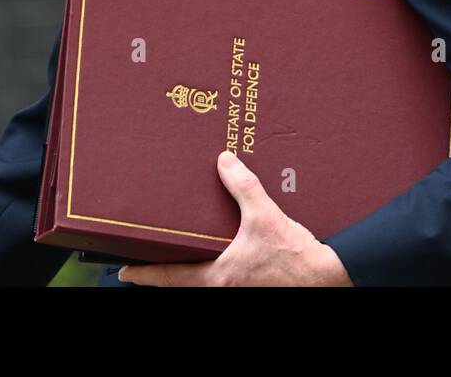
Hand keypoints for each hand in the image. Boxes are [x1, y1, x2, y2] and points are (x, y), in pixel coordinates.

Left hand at [117, 150, 351, 286]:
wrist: (326, 279)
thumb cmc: (295, 257)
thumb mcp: (265, 216)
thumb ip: (243, 187)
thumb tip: (224, 161)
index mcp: (218, 276)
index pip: (169, 277)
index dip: (144, 274)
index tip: (124, 272)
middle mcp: (224, 288)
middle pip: (185, 281)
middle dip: (169, 268)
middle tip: (151, 255)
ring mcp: (240, 290)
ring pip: (206, 280)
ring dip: (196, 266)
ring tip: (188, 247)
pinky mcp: (255, 286)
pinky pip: (229, 276)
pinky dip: (220, 264)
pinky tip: (228, 248)